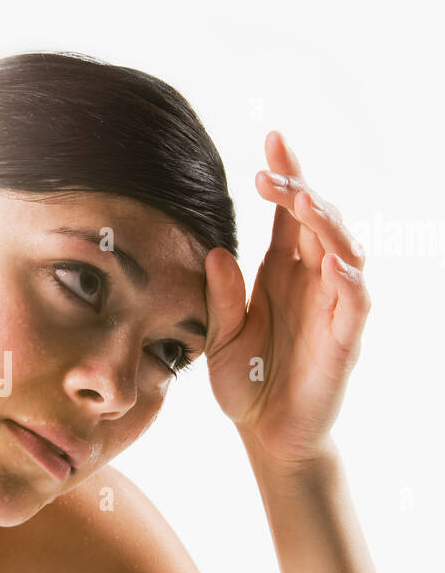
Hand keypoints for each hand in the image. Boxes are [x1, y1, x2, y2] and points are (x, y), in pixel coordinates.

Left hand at [201, 130, 369, 467]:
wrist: (266, 433)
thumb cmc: (246, 381)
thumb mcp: (219, 336)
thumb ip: (220, 297)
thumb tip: (216, 252)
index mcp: (281, 270)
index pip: (289, 212)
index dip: (286, 175)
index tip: (272, 140)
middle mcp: (312, 278)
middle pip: (318, 220)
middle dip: (301, 190)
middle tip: (273, 172)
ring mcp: (333, 305)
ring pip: (344, 248)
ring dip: (325, 222)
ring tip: (301, 200)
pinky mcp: (346, 338)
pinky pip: (355, 301)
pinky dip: (348, 278)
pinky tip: (330, 260)